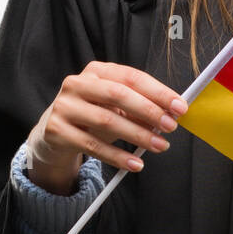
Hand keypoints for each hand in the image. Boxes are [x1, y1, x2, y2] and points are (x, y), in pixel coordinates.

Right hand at [25, 61, 188, 194]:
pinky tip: (135, 163)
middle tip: (170, 126)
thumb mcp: (116, 108)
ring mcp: (64, 106)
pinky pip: (92, 145)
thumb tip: (170, 116)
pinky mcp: (56, 130)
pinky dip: (117, 156)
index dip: (158, 92)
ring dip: (137, 135)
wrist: (53, 133)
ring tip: (159, 146)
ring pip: (106, 120)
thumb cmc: (92, 115)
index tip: (180, 107)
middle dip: (148, 111)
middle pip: (118, 95)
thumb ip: (140, 109)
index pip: (132, 77)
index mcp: (96, 71)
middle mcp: (77, 84)